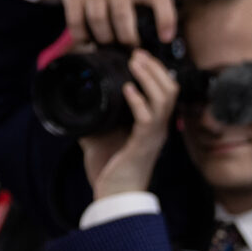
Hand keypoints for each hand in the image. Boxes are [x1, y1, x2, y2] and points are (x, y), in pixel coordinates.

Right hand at [43, 0, 176, 47]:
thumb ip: (144, 10)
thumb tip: (152, 46)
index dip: (166, 19)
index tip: (165, 39)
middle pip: (123, 16)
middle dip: (125, 39)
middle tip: (127, 48)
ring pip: (98, 20)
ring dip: (102, 39)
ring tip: (105, 44)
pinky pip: (76, 21)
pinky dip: (81, 36)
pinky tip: (85, 39)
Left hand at [80, 47, 178, 201]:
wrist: (113, 197)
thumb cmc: (110, 171)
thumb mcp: (101, 138)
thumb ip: (97, 120)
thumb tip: (81, 103)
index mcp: (152, 125)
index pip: (164, 91)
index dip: (155, 71)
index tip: (138, 55)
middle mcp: (159, 128)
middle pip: (170, 88)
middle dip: (154, 67)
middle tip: (137, 53)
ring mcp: (154, 135)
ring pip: (164, 98)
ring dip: (149, 77)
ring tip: (135, 62)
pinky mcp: (143, 145)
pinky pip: (147, 118)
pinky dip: (138, 100)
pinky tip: (127, 89)